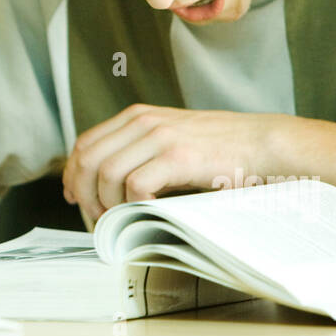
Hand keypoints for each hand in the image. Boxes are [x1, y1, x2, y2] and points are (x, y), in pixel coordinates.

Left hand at [61, 104, 285, 221]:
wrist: (264, 144)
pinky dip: (132, 204)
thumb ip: (139, 152)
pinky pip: (136, 185)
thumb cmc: (219, 150)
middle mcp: (143, 121)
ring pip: (106, 174)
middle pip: (87, 159)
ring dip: (107, 203)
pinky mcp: (178, 157)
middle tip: (95, 216)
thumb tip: (103, 185)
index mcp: (137, 116)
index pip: (85, 143)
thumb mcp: (170, 139)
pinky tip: (145, 211)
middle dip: (83, 193)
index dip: (72, 173)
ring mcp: (160, 137)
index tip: (73, 196)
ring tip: (120, 218)